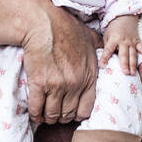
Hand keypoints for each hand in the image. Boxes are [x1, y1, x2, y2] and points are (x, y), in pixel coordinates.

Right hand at [21, 3, 102, 124]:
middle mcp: (75, 84)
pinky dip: (35, 113)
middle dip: (61, 117)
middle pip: (68, 114)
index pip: (86, 109)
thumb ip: (101, 48)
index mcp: (89, 76)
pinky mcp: (39, 83)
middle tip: (56, 115)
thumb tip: (107, 49)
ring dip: (47, 117)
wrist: (45, 23)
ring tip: (44, 116)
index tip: (71, 113)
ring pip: (52, 114)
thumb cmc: (68, 28)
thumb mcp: (92, 38)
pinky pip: (36, 108)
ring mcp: (57, 85)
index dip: (77, 114)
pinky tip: (35, 113)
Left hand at [99, 14, 141, 75]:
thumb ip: (107, 47)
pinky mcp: (138, 41)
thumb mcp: (106, 35)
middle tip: (125, 73)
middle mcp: (123, 41)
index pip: (108, 50)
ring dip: (133, 64)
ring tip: (133, 73)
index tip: (102, 66)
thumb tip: (106, 60)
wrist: (124, 17)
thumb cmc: (114, 28)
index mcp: (114, 39)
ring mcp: (132, 41)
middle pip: (123, 54)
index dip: (104, 58)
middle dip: (124, 64)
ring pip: (132, 54)